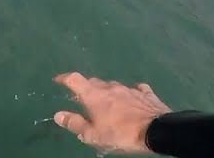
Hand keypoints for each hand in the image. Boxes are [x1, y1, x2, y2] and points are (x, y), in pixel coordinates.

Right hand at [53, 72, 172, 153]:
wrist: (155, 131)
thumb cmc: (120, 134)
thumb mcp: (93, 135)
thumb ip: (75, 124)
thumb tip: (58, 114)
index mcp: (95, 96)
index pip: (75, 80)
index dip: (65, 78)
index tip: (58, 80)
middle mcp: (111, 87)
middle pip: (94, 82)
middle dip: (86, 88)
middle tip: (82, 98)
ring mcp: (130, 88)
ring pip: (114, 86)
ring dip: (107, 92)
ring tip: (106, 102)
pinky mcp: (146, 93)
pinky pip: (135, 89)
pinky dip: (129, 93)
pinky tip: (132, 98)